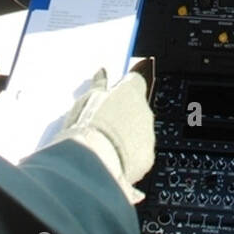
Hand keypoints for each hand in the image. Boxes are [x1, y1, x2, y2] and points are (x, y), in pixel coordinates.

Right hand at [52, 68, 155, 202]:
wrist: (92, 161)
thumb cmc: (86, 127)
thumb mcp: (85, 101)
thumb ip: (98, 86)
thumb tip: (102, 73)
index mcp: (130, 91)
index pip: (134, 81)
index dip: (124, 88)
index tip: (113, 95)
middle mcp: (144, 110)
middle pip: (138, 109)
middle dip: (124, 115)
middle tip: (104, 124)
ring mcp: (148, 135)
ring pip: (140, 132)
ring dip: (128, 136)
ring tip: (105, 145)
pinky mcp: (148, 157)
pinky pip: (141, 154)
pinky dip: (130, 157)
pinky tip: (112, 160)